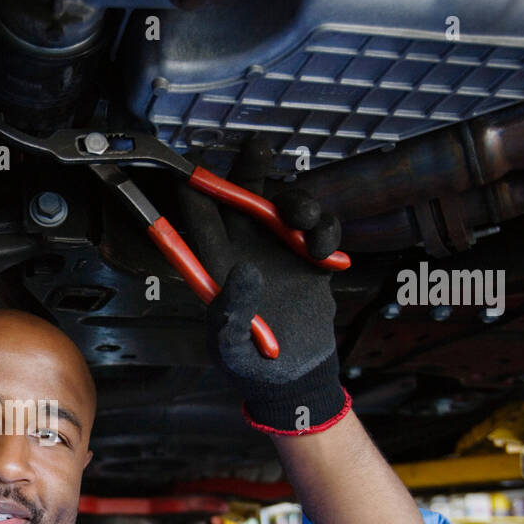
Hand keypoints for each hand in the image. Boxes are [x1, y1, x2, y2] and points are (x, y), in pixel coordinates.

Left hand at [176, 136, 349, 433]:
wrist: (296, 377)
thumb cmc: (252, 367)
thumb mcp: (231, 349)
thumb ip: (231, 314)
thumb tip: (244, 271)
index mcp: (217, 268)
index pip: (202, 223)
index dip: (198, 195)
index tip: (198, 171)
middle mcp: (245, 252)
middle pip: (243, 199)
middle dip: (250, 170)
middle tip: (259, 145)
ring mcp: (278, 252)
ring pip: (285, 206)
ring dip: (299, 203)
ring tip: (307, 224)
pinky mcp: (308, 258)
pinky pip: (318, 227)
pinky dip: (325, 230)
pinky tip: (323, 256)